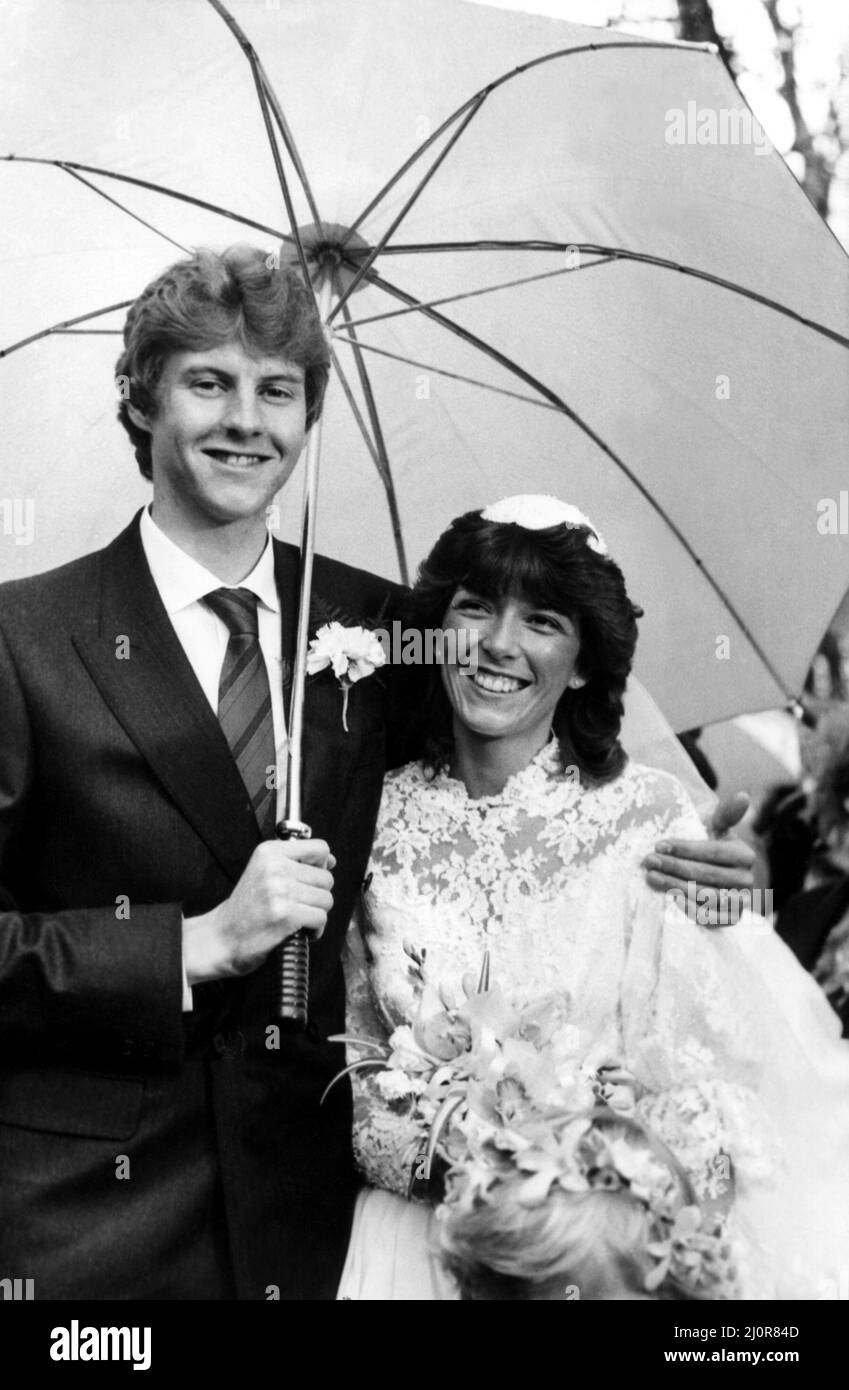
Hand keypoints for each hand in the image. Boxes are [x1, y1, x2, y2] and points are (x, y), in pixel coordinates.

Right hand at [183, 840, 334, 983]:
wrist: (221, 938)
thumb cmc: (245, 908)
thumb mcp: (263, 872)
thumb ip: (296, 862)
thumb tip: (330, 860)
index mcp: (269, 852)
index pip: (319, 848)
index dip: (321, 866)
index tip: (310, 879)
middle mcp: (274, 867)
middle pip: (326, 878)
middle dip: (318, 896)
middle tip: (297, 905)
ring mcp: (279, 891)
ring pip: (326, 900)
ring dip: (316, 914)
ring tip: (297, 918)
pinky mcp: (285, 915)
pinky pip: (321, 918)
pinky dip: (315, 929)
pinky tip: (299, 930)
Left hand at [643, 792, 754, 926]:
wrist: (713, 869)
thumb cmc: (710, 843)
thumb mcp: (716, 825)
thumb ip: (726, 813)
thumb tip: (742, 796)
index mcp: (745, 854)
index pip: (711, 852)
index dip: (684, 849)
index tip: (659, 845)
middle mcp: (747, 880)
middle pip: (705, 874)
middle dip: (673, 867)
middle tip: (648, 861)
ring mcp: (740, 902)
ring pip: (705, 896)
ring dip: (675, 887)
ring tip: (652, 877)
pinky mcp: (731, 918)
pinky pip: (711, 919)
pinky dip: (691, 910)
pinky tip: (671, 899)